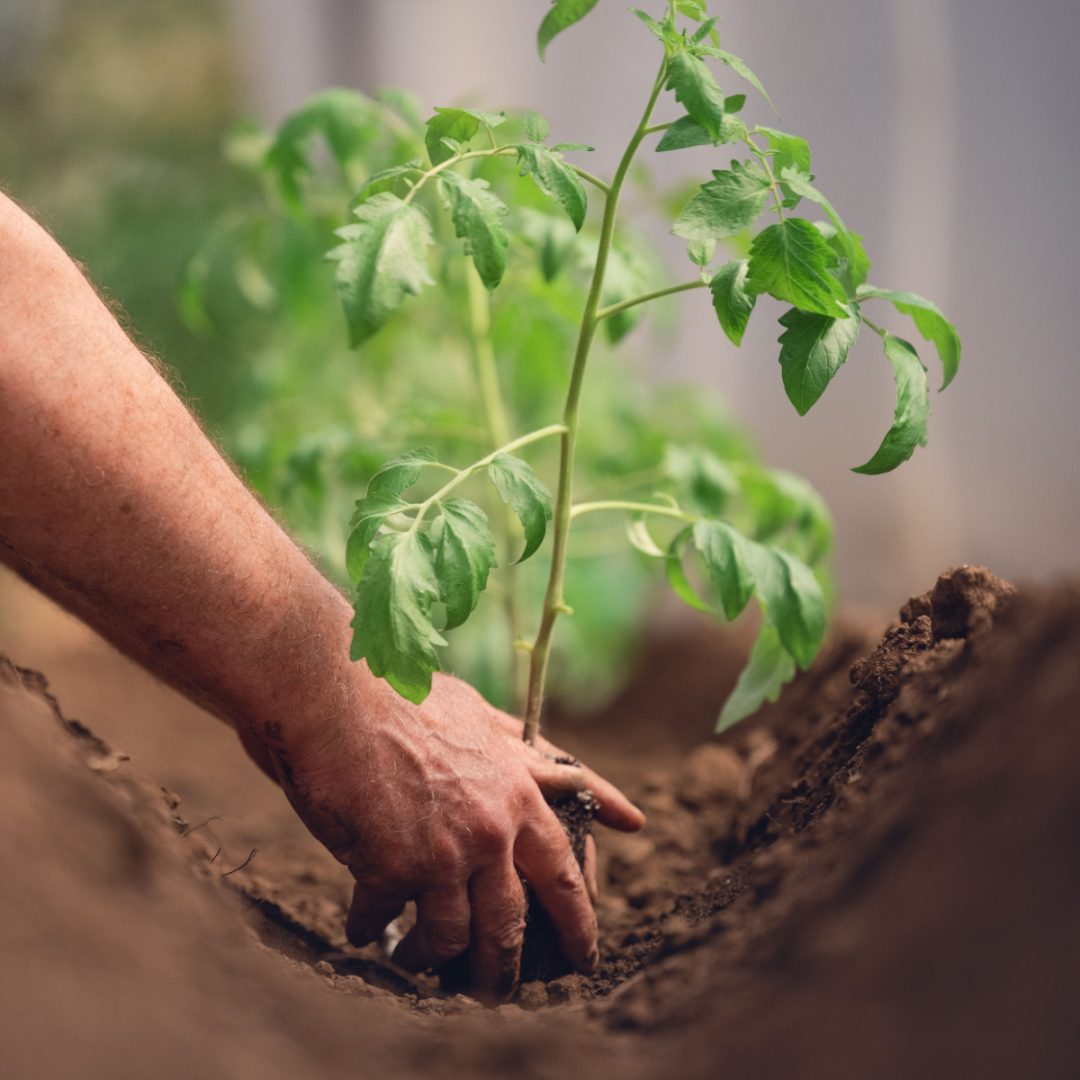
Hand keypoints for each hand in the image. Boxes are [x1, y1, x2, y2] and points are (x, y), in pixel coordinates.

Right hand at [245, 668, 643, 1000]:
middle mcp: (493, 827)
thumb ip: (516, 746)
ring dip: (434, 959)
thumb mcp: (476, 711)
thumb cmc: (401, 692)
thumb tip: (556, 765)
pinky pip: (386, 921)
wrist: (335, 690)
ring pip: (453, 937)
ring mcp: (446, 852)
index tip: (589, 942)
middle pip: (515, 920)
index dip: (583, 908)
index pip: (568, 862)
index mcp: (519, 788)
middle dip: (509, 966)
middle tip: (502, 993)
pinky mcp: (393, 868)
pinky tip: (362, 931)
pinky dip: (372, 929)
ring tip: (417, 965)